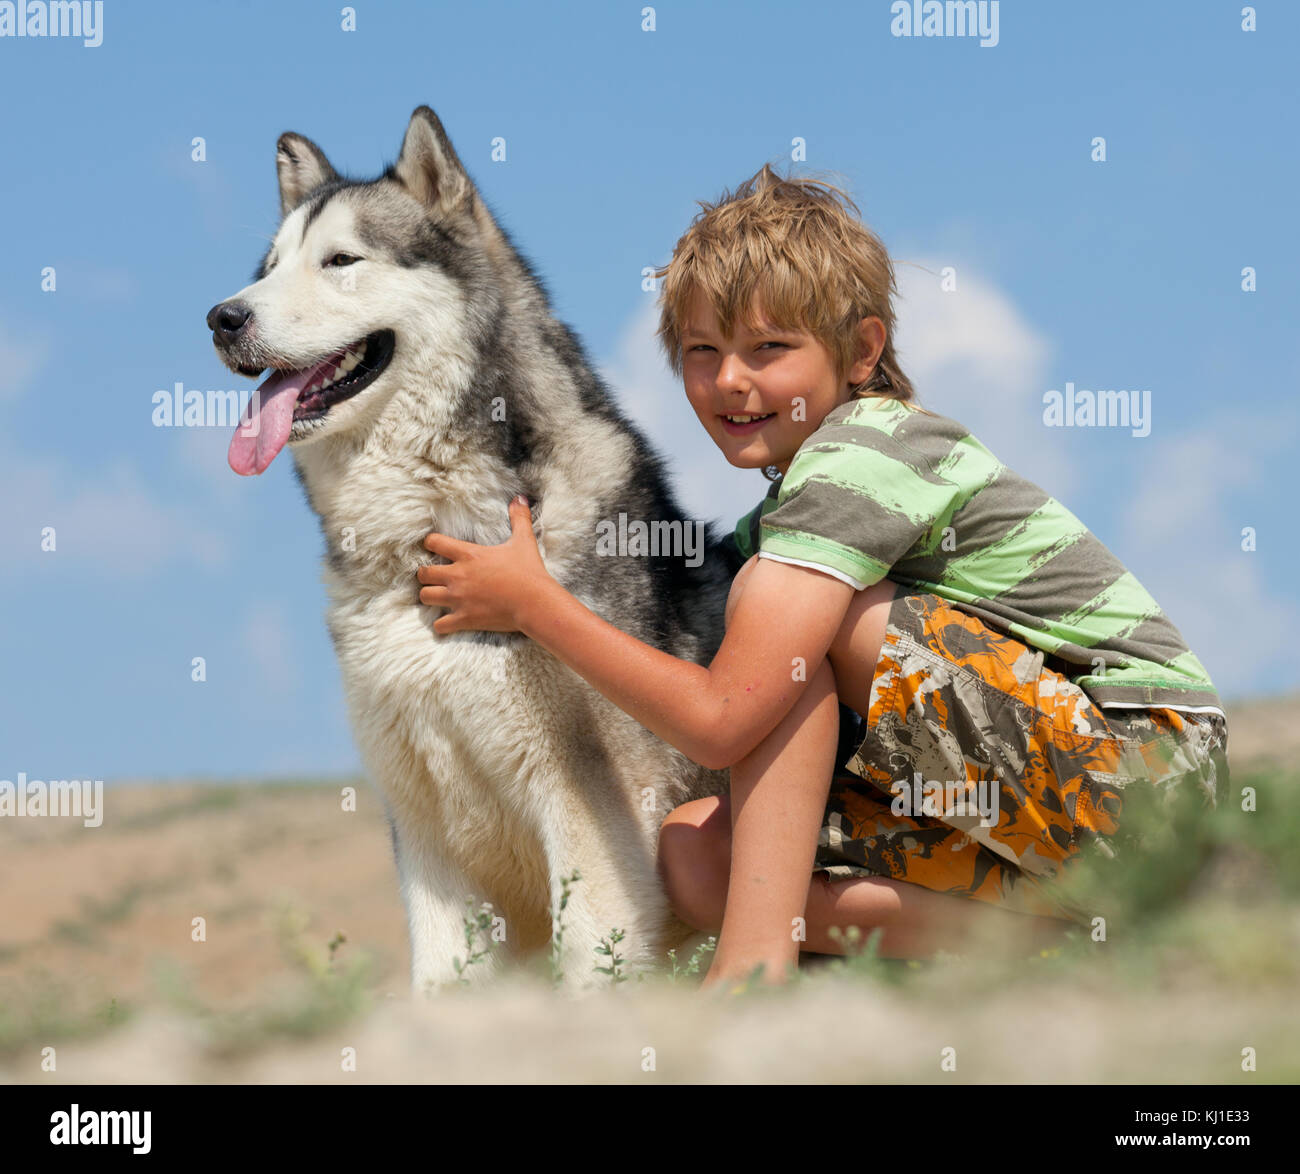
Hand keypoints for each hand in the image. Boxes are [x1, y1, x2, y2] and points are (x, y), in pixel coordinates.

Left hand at [417, 495, 550, 634]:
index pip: (434, 542)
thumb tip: (520, 498)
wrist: (534, 602)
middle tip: (435, 576)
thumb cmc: (528, 571)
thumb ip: (519, 518)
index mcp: (469, 555)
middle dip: (426, 574)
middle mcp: (458, 576)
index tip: (434, 546)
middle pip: (423, 574)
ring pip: (426, 597)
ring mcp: (459, 599)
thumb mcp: (524, 541)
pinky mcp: (464, 619)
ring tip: (438, 597)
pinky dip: (441, 625)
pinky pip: (440, 625)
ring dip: (430, 596)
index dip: (430, 543)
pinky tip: (448, 621)